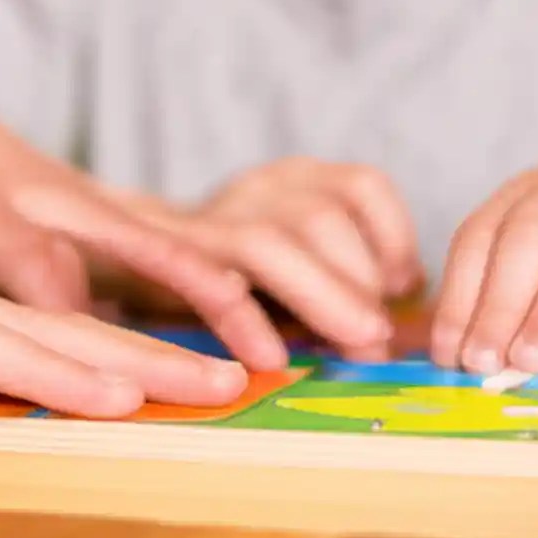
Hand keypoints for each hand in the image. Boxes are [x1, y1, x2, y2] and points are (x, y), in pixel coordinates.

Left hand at [0, 31, 286, 369]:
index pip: (33, 260)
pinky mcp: (68, 198)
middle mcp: (31, 189)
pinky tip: (245, 311)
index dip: (68, 317)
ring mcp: (58, 189)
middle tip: (253, 345)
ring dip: (218, 286)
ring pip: (153, 234)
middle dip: (193, 292)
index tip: (114, 379)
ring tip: (276, 337)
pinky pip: (146, 230)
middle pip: (127, 240)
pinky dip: (202, 269)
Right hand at [115, 158, 422, 359]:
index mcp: (297, 178)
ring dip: (323, 300)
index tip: (403, 288)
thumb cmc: (238, 267)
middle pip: (321, 218)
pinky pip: (212, 286)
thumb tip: (402, 316)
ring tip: (353, 348)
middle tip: (378, 343)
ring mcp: (212, 216)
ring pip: (270, 244)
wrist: (134, 245)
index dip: (394, 238)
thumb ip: (346, 275)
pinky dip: (246, 324)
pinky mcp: (170, 255)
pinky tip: (272, 359)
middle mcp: (258, 185)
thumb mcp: (300, 256)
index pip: (362, 185)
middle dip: (360, 283)